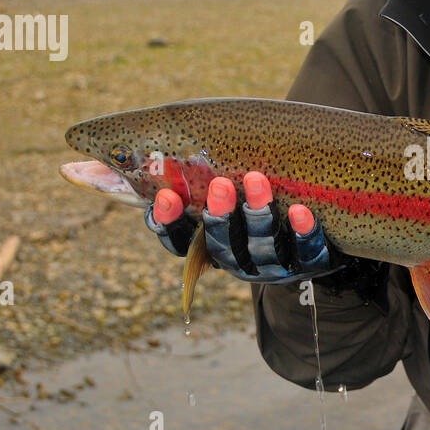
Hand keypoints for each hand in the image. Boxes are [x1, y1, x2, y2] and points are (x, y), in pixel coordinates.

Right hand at [145, 171, 340, 283]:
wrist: (320, 224)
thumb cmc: (255, 200)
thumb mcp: (221, 191)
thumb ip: (185, 178)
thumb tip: (108, 163)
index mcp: (212, 246)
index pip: (179, 243)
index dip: (170, 224)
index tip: (165, 197)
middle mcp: (241, 262)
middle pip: (224, 246)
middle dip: (220, 216)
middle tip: (220, 184)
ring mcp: (277, 267)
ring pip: (264, 248)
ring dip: (259, 215)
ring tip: (257, 180)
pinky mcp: (312, 263)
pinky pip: (307, 253)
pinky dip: (303, 233)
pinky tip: (301, 211)